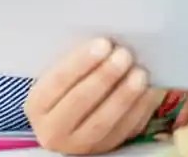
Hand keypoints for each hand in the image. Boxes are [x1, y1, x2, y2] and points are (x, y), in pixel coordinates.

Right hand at [24, 38, 164, 154]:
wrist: (70, 120)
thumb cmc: (68, 86)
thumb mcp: (59, 74)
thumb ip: (75, 61)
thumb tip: (106, 41)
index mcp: (38, 105)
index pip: (58, 81)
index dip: (81, 62)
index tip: (103, 43)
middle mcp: (53, 130)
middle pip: (80, 101)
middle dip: (105, 76)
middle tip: (124, 55)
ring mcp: (79, 146)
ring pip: (103, 122)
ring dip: (124, 96)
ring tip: (139, 73)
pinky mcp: (103, 151)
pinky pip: (123, 132)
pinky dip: (139, 111)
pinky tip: (150, 92)